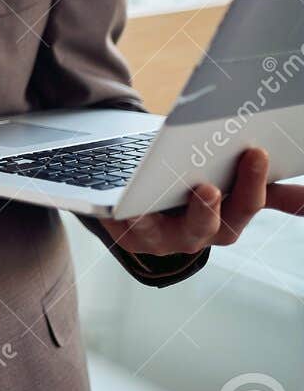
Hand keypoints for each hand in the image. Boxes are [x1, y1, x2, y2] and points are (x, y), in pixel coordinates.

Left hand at [100, 147, 303, 255]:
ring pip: (165, 232)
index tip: (257, 152)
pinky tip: (124, 198)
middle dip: (210, 206)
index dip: (253, 182)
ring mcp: (158, 238)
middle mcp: (195, 236)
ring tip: (164, 196)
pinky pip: (123, 225)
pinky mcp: (125, 232)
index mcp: (226, 223)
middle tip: (210, 186)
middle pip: (208, 225)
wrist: (139, 202)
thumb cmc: (190, 189)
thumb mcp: (230, 188)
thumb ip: (268, 192)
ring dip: (159, 215)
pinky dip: (123, 214)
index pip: (246, 206)